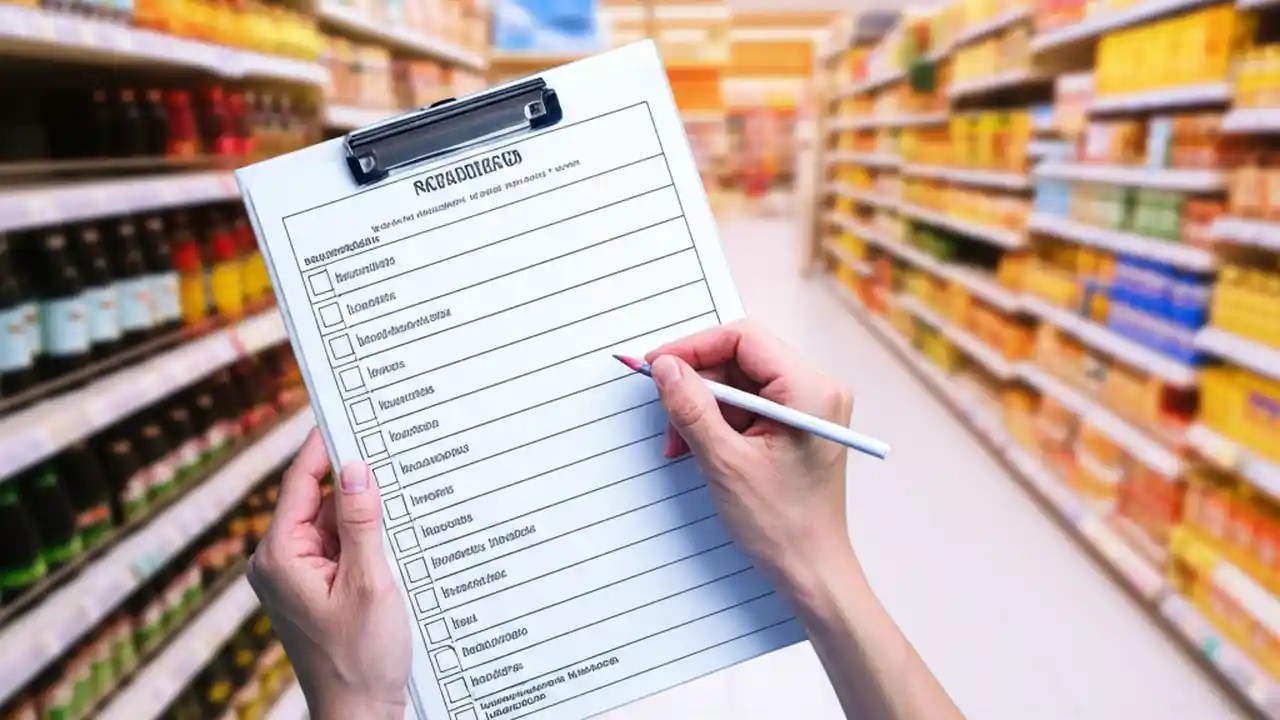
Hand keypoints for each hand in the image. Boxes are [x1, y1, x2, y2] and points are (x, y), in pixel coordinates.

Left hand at [247, 429, 409, 719]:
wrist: (360, 714)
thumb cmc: (361, 659)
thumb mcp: (368, 582)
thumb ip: (360, 521)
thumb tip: (354, 467)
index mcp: (279, 556)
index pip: (300, 482)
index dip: (324, 444)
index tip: (347, 409)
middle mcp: (280, 562)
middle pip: (318, 499)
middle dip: (355, 480)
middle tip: (392, 447)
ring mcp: (297, 577)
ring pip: (333, 524)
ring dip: (365, 513)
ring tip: (402, 496)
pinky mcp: (317, 590)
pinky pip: (341, 547)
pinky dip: (366, 538)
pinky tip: (396, 533)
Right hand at [646, 321, 853, 596]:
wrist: (810, 570)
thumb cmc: (782, 525)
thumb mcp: (725, 462)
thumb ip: (691, 408)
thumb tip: (664, 366)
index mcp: (810, 391)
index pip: (743, 339)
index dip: (693, 347)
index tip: (656, 366)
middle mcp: (814, 390)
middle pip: (739, 359)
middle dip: (696, 385)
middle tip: (666, 416)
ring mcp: (805, 408)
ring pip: (737, 383)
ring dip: (701, 408)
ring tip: (679, 444)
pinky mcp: (793, 425)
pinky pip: (746, 406)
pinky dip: (716, 422)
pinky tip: (697, 447)